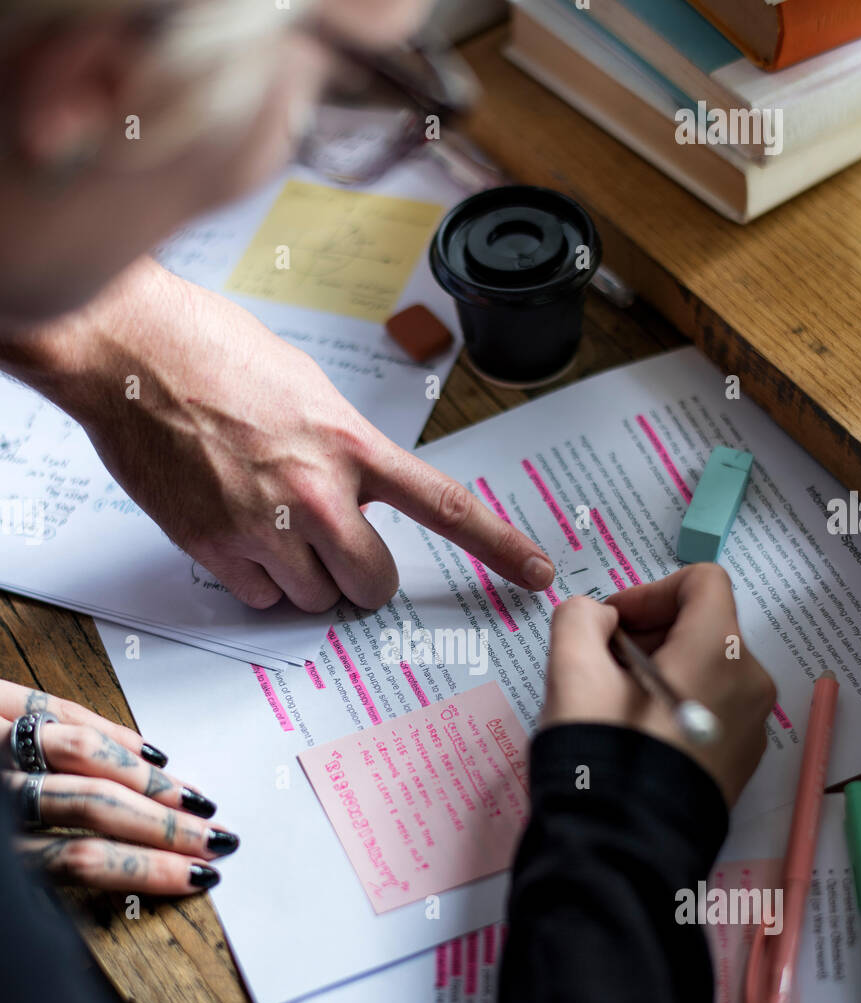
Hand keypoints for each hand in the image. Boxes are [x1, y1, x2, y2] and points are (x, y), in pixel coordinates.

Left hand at [0, 680, 237, 893]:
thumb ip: (37, 876)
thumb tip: (107, 886)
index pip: (81, 860)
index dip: (145, 870)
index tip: (193, 876)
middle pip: (96, 804)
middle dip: (165, 824)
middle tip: (212, 838)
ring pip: (84, 752)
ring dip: (149, 779)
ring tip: (192, 799)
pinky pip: (53, 709)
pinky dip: (107, 731)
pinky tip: (147, 752)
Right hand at [16, 259, 554, 612]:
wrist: (129, 351)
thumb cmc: (215, 355)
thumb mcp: (308, 392)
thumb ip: (345, 450)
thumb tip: (361, 495)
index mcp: (351, 445)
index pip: (445, 507)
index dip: (499, 547)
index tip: (538, 575)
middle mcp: (317, 494)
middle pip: (372, 585)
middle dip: (359, 576)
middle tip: (336, 544)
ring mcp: (264, 528)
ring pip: (315, 600)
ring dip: (304, 577)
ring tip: (269, 519)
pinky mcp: (215, 547)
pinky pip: (262, 599)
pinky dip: (258, 579)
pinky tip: (236, 528)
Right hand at [540, 565, 776, 806]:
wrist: (622, 846)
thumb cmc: (601, 753)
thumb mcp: (572, 670)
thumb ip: (579, 618)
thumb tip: (598, 619)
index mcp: (719, 651)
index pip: (700, 582)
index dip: (648, 591)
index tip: (610, 623)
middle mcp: (749, 683)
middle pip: (704, 627)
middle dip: (649, 632)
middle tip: (601, 662)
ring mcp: (751, 726)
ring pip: (707, 670)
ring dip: (659, 668)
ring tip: (614, 701)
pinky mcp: (741, 761)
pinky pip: (712, 709)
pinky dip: (676, 703)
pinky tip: (636, 732)